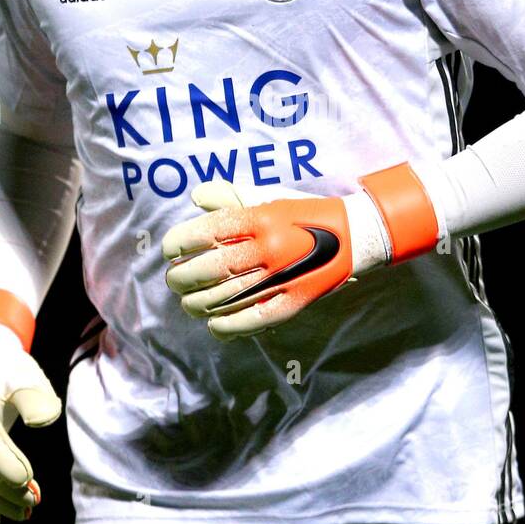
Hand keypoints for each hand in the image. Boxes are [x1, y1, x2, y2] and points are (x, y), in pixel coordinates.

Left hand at [161, 179, 371, 340]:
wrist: (354, 235)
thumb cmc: (302, 214)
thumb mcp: (267, 197)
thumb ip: (231, 197)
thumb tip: (196, 197)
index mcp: (260, 218)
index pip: (207, 232)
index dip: (179, 243)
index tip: (169, 251)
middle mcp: (269, 247)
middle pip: (210, 269)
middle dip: (182, 278)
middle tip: (174, 279)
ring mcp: (282, 277)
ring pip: (226, 298)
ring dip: (197, 303)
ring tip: (189, 301)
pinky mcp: (295, 301)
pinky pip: (253, 319)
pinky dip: (227, 326)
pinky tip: (214, 324)